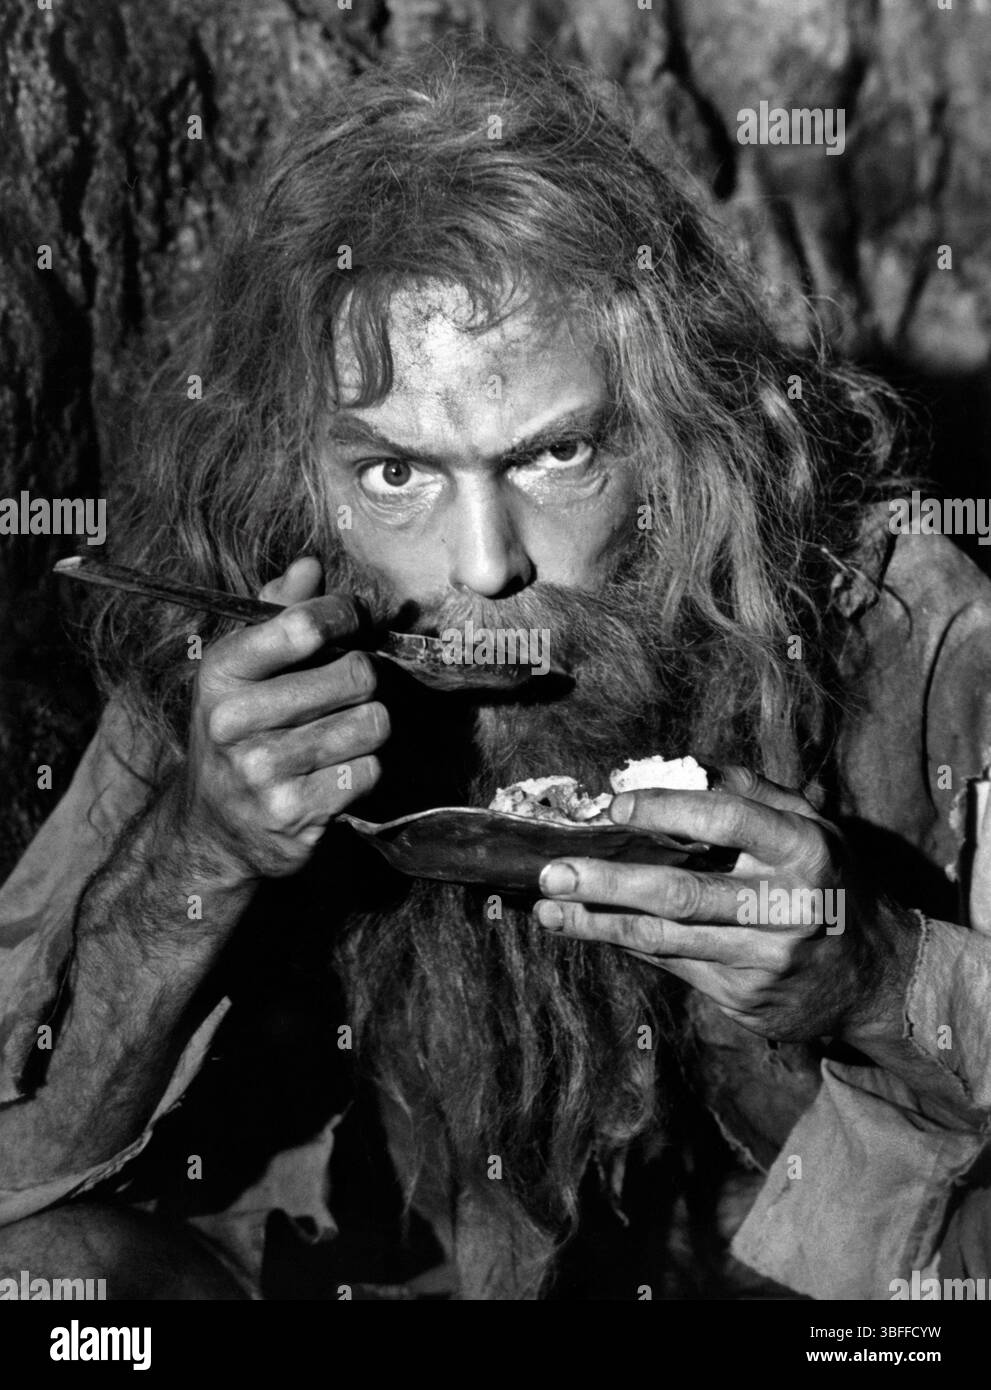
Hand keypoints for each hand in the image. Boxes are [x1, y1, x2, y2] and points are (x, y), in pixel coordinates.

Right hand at [175, 557, 389, 882]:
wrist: (214, 829)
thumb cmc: (240, 734)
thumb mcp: (242, 670)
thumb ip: (277, 612)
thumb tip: (310, 565)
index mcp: (220, 674)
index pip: (302, 625)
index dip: (344, 616)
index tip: (351, 622)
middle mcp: (234, 722)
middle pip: (356, 676)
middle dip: (361, 681)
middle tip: (344, 692)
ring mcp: (263, 772)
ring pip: (371, 724)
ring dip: (367, 727)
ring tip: (338, 734)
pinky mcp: (295, 814)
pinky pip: (369, 771)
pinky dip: (362, 770)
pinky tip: (333, 773)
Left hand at [533, 766, 913, 1042]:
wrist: (878, 976)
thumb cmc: (829, 880)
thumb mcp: (810, 825)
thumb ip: (746, 792)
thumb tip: (668, 767)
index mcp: (805, 850)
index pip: (726, 819)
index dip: (666, 808)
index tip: (613, 804)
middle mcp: (787, 907)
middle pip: (681, 893)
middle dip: (607, 883)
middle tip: (551, 873)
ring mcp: (765, 961)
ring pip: (665, 939)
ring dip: (597, 924)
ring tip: (549, 908)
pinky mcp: (746, 1000)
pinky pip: (673, 966)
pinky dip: (625, 945)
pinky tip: (587, 929)